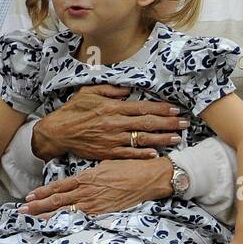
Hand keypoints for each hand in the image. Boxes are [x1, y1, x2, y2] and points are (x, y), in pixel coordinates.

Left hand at [19, 157, 172, 217]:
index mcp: (87, 177)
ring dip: (47, 216)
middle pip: (57, 201)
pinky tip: (57, 227)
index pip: (59, 186)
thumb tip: (81, 180)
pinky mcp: (104, 213)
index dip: (42, 192)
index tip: (29, 197)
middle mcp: (87, 191)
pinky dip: (67, 223)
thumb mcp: (107, 164)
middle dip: (38, 207)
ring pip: (65, 212)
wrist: (150, 178)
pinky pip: (82, 220)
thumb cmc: (131, 168)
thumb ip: (91, 174)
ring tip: (32, 220)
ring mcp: (95, 204)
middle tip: (21, 212)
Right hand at [31, 84, 188, 161]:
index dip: (161, 109)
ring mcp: (112, 139)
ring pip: (142, 139)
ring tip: (178, 138)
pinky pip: (128, 154)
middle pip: (148, 123)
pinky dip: (143, 154)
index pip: (143, 107)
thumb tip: (129, 89)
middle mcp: (115, 123)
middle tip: (185, 123)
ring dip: (162, 139)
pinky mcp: (107, 152)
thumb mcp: (90, 92)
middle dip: (168, 123)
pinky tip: (156, 154)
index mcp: (113, 107)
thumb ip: (111, 90)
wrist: (57, 132)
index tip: (175, 109)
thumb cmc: (73, 111)